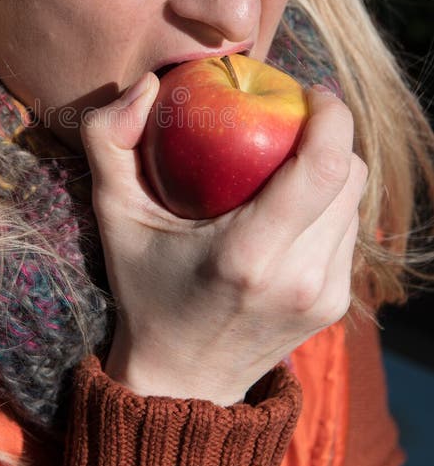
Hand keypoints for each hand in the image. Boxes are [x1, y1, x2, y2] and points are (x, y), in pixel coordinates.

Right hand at [81, 76, 366, 404]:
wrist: (181, 381)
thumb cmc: (143, 289)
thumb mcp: (112, 215)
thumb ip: (109, 140)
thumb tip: (148, 85)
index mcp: (249, 255)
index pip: (324, 166)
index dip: (331, 115)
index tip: (307, 91)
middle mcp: (299, 278)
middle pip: (350, 175)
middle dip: (332, 133)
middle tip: (293, 115)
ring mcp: (325, 296)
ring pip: (355, 201)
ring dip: (331, 167)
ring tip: (289, 156)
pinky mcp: (336, 305)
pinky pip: (347, 230)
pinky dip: (328, 203)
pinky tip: (292, 201)